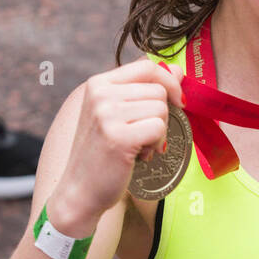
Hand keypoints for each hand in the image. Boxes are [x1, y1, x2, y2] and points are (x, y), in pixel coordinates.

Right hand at [51, 58, 184, 230]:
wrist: (79, 191)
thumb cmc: (102, 155)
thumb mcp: (116, 116)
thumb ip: (142, 92)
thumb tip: (179, 70)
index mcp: (98, 84)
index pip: (147, 67)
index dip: (169, 82)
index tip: (177, 101)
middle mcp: (100, 94)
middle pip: (158, 91)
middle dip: (161, 116)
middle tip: (143, 137)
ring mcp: (107, 114)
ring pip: (161, 109)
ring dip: (159, 133)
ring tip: (139, 148)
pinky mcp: (119, 136)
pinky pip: (159, 128)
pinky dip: (157, 144)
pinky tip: (140, 156)